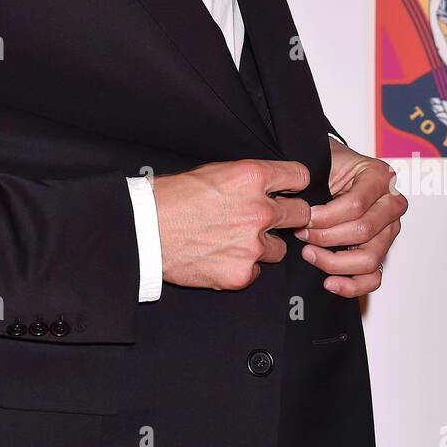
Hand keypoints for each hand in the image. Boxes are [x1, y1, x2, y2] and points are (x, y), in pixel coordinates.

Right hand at [153, 159, 311, 291]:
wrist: (144, 231)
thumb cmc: (171, 199)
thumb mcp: (214, 173)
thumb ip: (247, 181)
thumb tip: (271, 187)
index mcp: (251, 178)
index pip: (299, 177)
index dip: (294, 184)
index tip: (291, 190)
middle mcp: (259, 210)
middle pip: (301, 214)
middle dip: (289, 216)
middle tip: (268, 220)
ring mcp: (252, 245)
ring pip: (279, 248)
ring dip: (262, 245)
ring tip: (232, 240)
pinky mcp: (241, 273)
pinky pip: (257, 271)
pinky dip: (243, 266)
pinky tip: (221, 256)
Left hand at [293, 138, 406, 297]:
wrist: (336, 170)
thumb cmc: (330, 165)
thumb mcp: (324, 161)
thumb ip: (316, 178)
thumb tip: (295, 205)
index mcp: (381, 177)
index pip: (356, 206)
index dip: (325, 217)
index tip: (303, 217)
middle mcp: (392, 205)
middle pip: (363, 232)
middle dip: (326, 237)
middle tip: (301, 233)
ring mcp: (389, 231)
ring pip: (369, 259)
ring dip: (334, 261)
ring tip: (309, 253)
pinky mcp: (381, 252)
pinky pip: (374, 278)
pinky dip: (352, 286)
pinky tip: (329, 282)